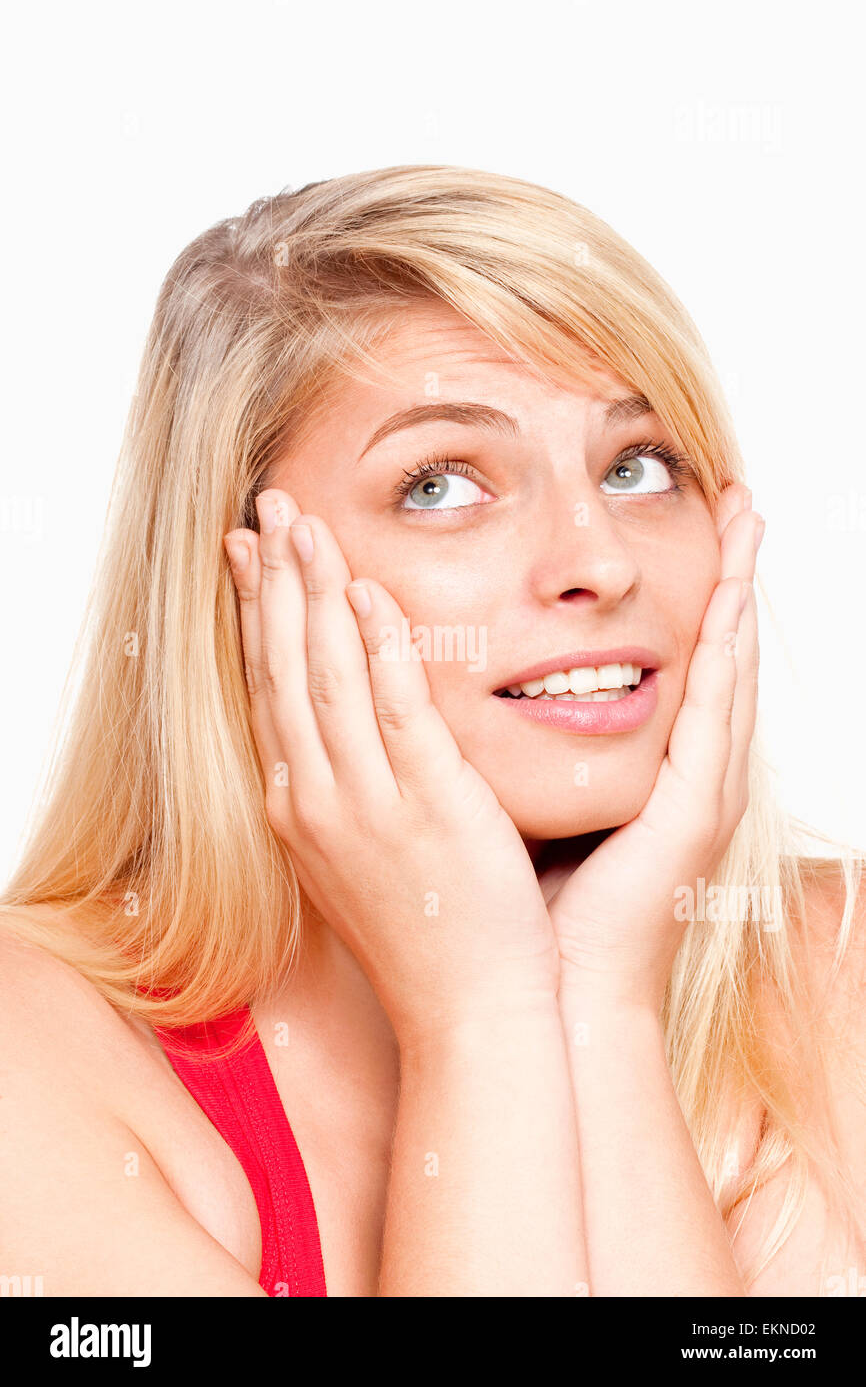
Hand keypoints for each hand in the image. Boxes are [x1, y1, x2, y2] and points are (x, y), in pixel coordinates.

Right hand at [223, 489, 559, 1046]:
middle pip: (283, 670)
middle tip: (266, 508)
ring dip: (312, 593)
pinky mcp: (429, 806)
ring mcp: (368, 804)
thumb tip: (347, 733)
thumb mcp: (365, 857)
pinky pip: (396, 711)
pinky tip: (370, 592)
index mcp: (300, 810)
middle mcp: (317, 801)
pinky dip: (378, 647)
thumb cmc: (427, 933)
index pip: (268, 692)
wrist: (468, 1012)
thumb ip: (351, 788)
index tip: (246, 556)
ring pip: (326, 678)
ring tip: (303, 523)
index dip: (254, 617)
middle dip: (272, 583)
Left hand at [543, 483, 763, 1010]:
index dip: (681, 592)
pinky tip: (730, 600)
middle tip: (737, 495)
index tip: (685, 524)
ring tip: (750, 519)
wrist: (551, 996)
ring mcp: (698, 792)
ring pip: (725, 669)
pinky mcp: (694, 815)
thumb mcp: (525, 804)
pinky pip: (715, 718)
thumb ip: (516, 747)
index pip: (668, 660)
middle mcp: (683, 773)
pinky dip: (725, 653)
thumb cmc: (531, 910)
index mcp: (643, 769)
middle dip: (727, 571)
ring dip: (739, 590)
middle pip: (711, 650)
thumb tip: (460, 692)